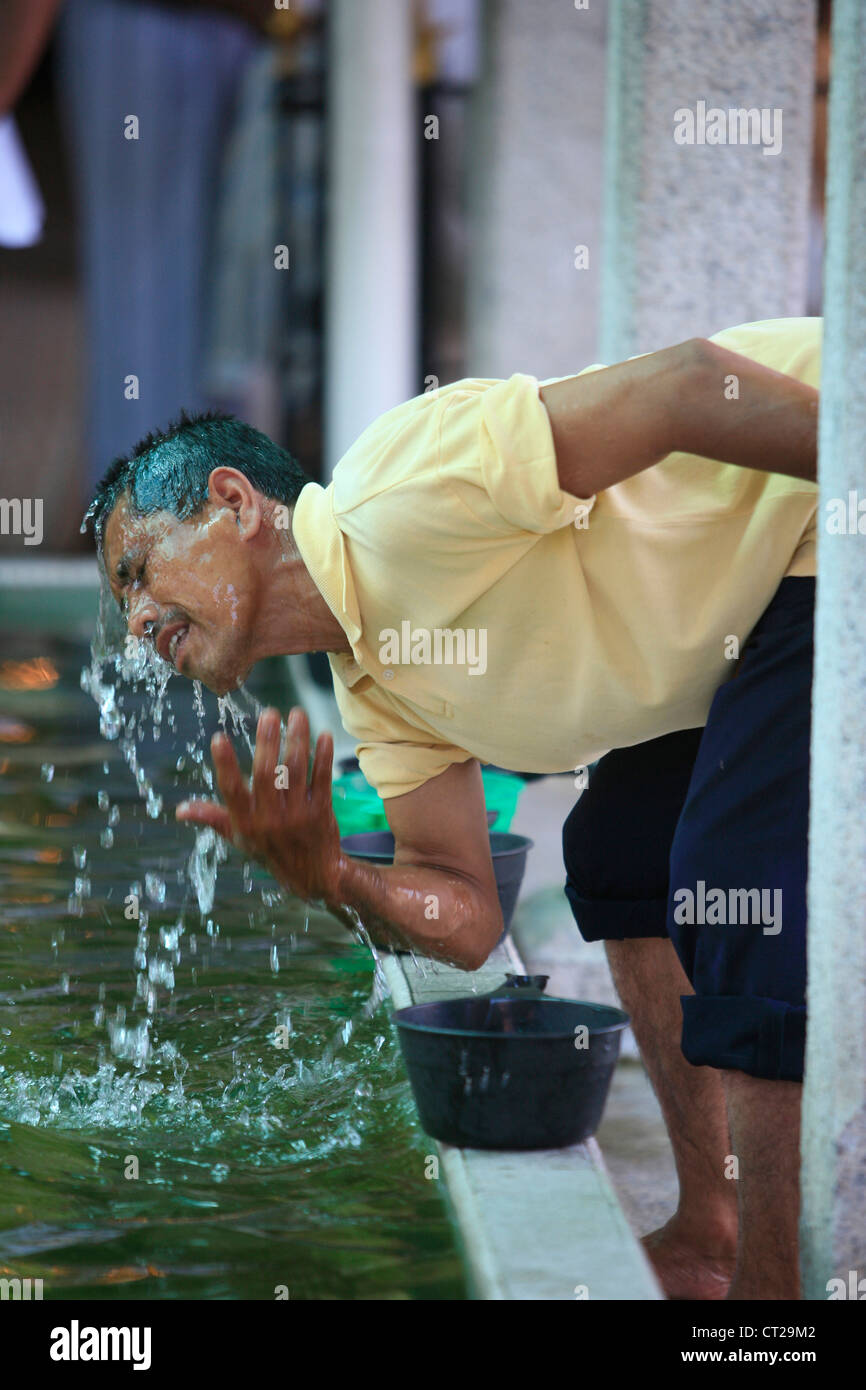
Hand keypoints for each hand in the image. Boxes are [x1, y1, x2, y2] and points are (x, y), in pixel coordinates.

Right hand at [176, 706, 344, 902]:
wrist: (312, 877)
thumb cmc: (270, 851)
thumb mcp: (239, 839)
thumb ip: (212, 818)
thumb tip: (180, 810)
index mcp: (246, 823)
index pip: (231, 791)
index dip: (225, 765)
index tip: (218, 737)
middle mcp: (270, 819)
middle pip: (267, 774)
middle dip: (267, 741)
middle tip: (269, 714)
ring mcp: (298, 814)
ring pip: (296, 771)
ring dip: (297, 740)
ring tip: (297, 714)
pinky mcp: (321, 811)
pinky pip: (322, 779)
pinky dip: (323, 757)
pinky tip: (323, 735)